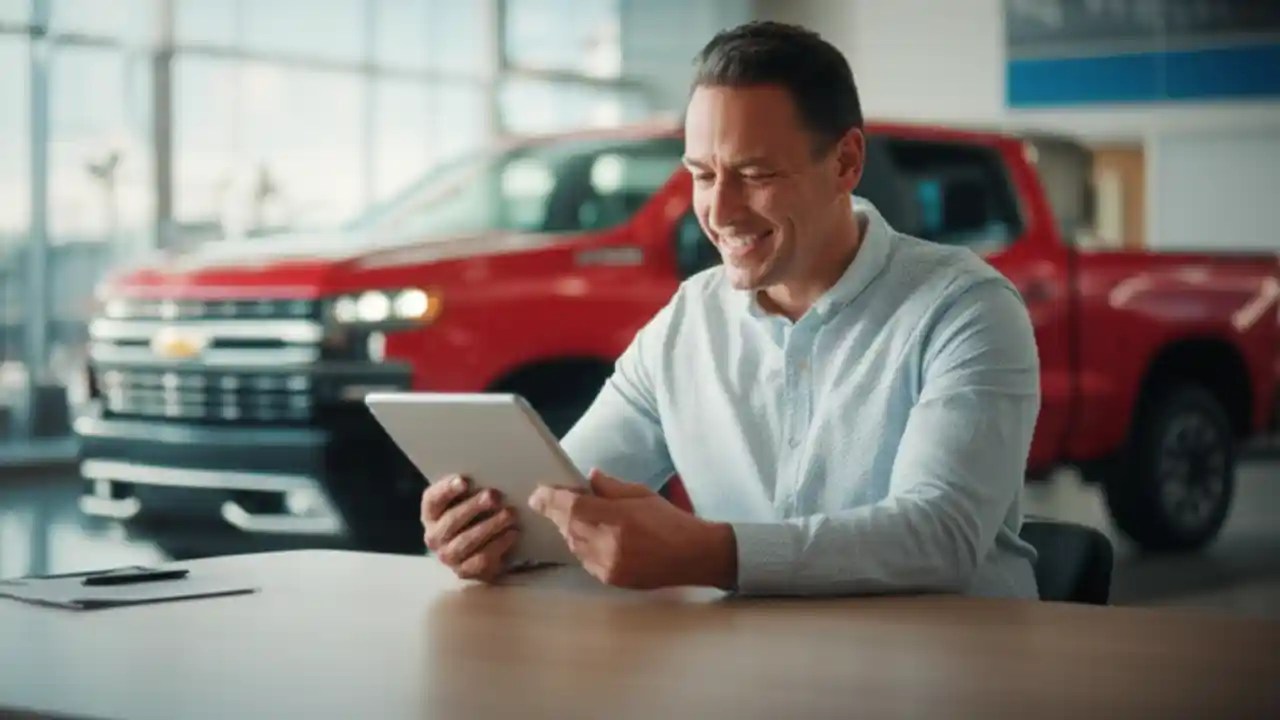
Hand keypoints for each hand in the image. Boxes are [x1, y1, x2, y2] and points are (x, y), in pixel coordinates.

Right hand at [420, 475, 519, 581]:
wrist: (479, 550)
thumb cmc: (474, 515)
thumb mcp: (468, 499)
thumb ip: (472, 488)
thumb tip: (489, 474)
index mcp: (430, 514)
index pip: (432, 500)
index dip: (446, 490)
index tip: (464, 481)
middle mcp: (434, 536)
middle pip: (451, 520)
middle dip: (474, 507)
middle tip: (495, 496)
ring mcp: (448, 556)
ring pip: (466, 541)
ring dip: (490, 526)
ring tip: (510, 514)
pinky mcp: (465, 572)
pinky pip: (481, 559)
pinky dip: (498, 545)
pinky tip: (513, 533)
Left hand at [528, 469, 736, 589]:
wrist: (694, 556)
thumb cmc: (671, 521)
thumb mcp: (642, 494)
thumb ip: (612, 487)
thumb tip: (589, 478)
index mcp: (617, 518)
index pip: (571, 506)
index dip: (550, 499)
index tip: (538, 494)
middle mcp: (608, 544)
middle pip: (567, 526)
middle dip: (559, 512)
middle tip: (557, 501)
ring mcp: (607, 565)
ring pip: (572, 544)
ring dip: (570, 529)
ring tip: (578, 518)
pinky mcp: (610, 579)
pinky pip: (584, 560)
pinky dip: (582, 547)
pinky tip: (592, 538)